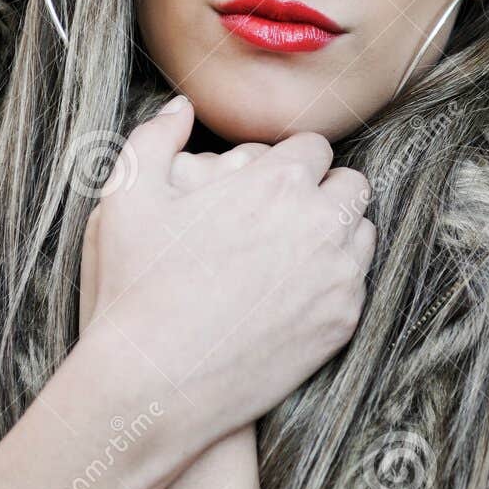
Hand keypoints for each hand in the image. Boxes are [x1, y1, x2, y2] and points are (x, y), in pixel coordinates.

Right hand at [78, 96, 374, 445]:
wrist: (155, 382)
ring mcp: (338, 275)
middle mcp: (320, 222)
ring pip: (361, 232)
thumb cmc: (135, 285)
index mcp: (277, 182)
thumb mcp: (128, 196)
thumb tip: (181, 106)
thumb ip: (156, 137)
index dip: (290, 159)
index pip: (315, 146)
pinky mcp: (343, 322)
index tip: (269, 179)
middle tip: (286, 211)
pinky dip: (334, 279)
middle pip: (350, 185)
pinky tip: (294, 289)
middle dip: (323, 190)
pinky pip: (357, 282)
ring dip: (335, 232)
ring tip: (291, 248)